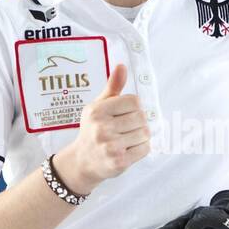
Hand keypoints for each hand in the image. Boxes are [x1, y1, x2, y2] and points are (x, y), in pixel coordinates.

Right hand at [60, 63, 150, 190]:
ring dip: (140, 136)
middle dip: (138, 123)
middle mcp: (101, 128)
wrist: (83, 162)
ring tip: (127, 139)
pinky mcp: (119, 162)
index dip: (134, 107)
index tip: (125, 114)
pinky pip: (145, 149)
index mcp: (97, 111)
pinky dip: (141, 148)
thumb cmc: (94, 130)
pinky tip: (129, 149)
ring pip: (145, 133)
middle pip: (141, 117)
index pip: (134, 101)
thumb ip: (112, 87)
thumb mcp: (99, 107)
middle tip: (127, 129)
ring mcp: (110, 146)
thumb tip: (122, 66)